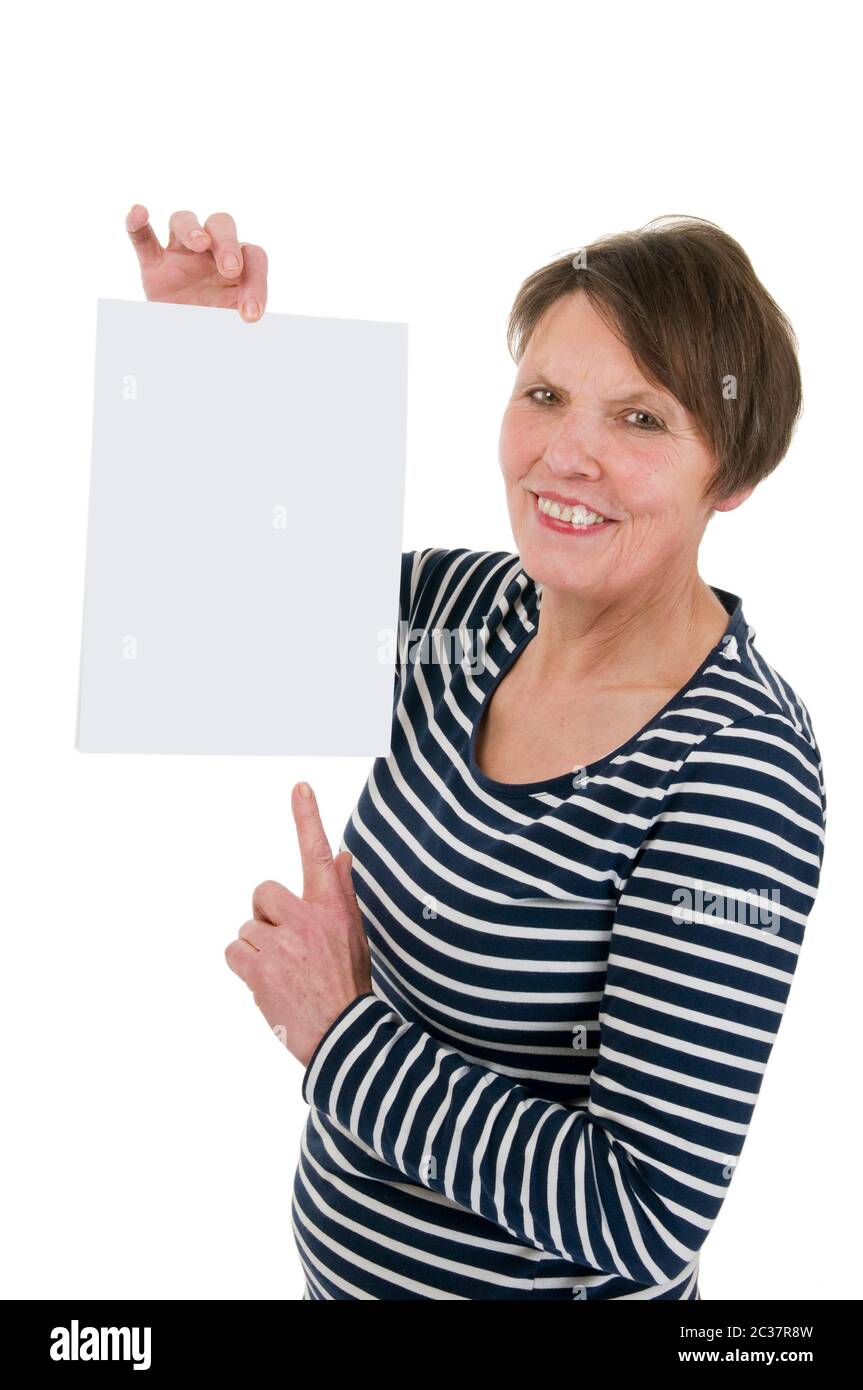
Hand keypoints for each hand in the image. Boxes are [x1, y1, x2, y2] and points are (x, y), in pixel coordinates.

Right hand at [125, 203, 267, 322]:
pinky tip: (139, 212)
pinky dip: (137, 225)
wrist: (185, 342)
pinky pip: (142, 238)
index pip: (254, 256)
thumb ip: (241, 313)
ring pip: (183, 221)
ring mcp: (180, 254)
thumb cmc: (215, 330)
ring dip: (191, 229)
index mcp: (239, 265)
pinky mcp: (154, 266)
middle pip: (221, 225)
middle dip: (228, 244)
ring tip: (199, 243)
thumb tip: (249, 316)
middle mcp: (211, 252)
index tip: (250, 314)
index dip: (257, 281)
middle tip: (230, 269)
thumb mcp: (233, 324)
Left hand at [224, 783, 371, 1066]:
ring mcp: (282, 941)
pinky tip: (266, 985)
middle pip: (263, 893)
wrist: (342, 1037)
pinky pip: (234, 952)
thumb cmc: (347, 986)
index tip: (299, 786)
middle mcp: (307, 917)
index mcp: (332, 907)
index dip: (308, 818)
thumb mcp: (354, 936)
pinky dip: (244, 968)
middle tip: (283, 947)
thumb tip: (343, 855)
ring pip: (247, 928)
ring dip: (257, 951)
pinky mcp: (260, 966)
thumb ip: (343, 893)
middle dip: (265, 917)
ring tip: (281, 975)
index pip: (320, 853)